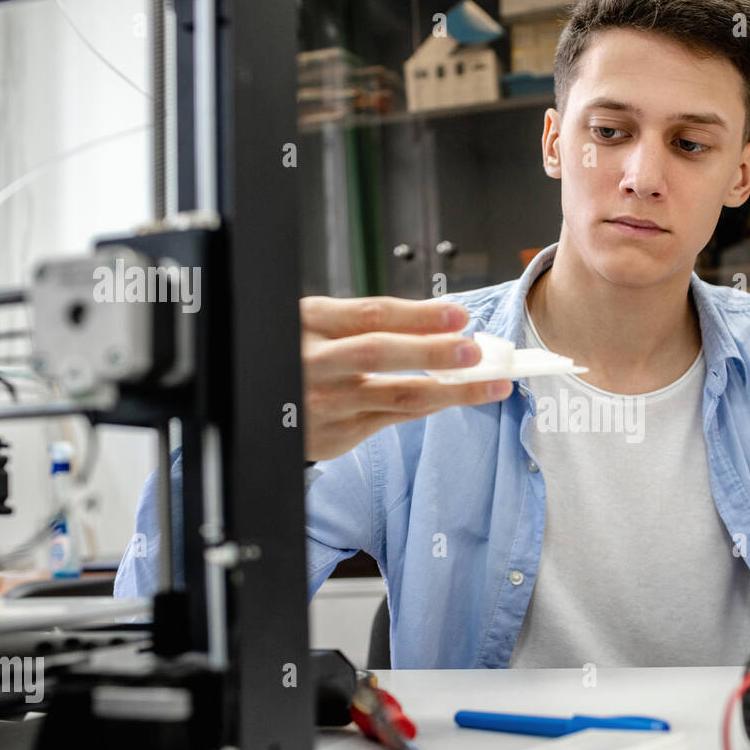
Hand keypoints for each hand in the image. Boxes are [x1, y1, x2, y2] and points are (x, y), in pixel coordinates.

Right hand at [301, 295, 512, 460]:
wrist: (260, 404)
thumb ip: (368, 323)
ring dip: (450, 390)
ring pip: (396, 396)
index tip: (458, 315)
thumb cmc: (302, 355)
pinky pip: (394, 418)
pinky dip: (430, 406)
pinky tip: (457, 397)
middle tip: (474, 352)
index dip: (419, 315)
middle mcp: (315, 363)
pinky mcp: (337, 434)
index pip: (372, 315)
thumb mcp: (320, 326)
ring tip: (489, 383)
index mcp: (312, 322)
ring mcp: (326, 402)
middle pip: (380, 354)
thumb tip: (438, 320)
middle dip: (433, 352)